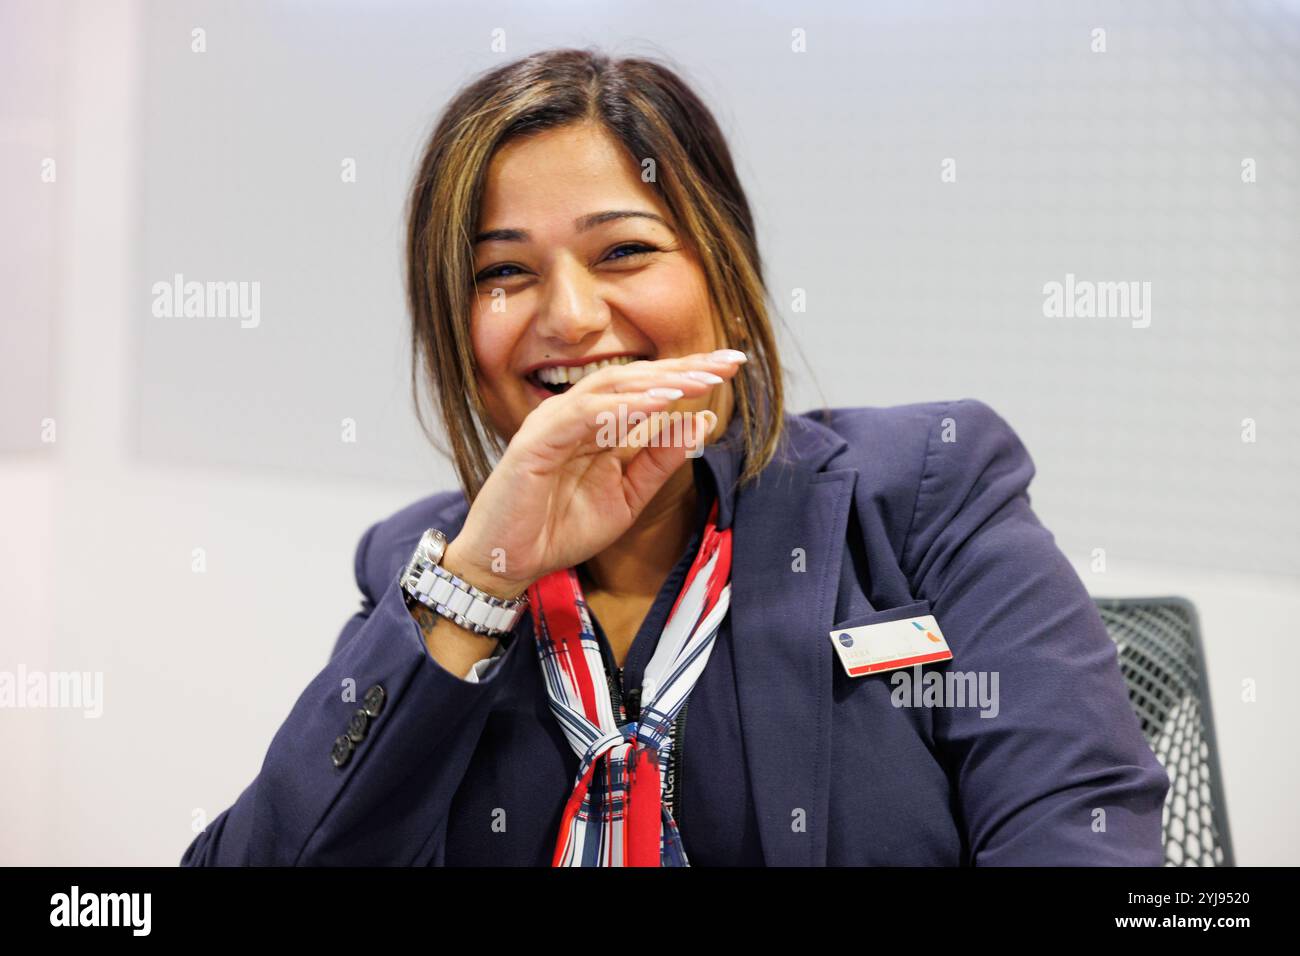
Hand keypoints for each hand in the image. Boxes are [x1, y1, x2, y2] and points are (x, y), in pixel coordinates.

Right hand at [443, 349, 746, 598]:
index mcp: (595, 422)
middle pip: (634, 376)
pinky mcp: (535, 442)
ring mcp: (552, 423)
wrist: (510, 564)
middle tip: (728, 361)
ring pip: (611, 387)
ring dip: (658, 382)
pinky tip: (658, 403)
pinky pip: (583, 416)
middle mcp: (574, 412)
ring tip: (699, 379)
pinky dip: (623, 407)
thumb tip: (700, 420)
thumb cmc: (559, 530)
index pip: (647, 387)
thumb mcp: (627, 496)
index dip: (689, 374)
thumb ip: (659, 459)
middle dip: (683, 367)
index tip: (732, 365)